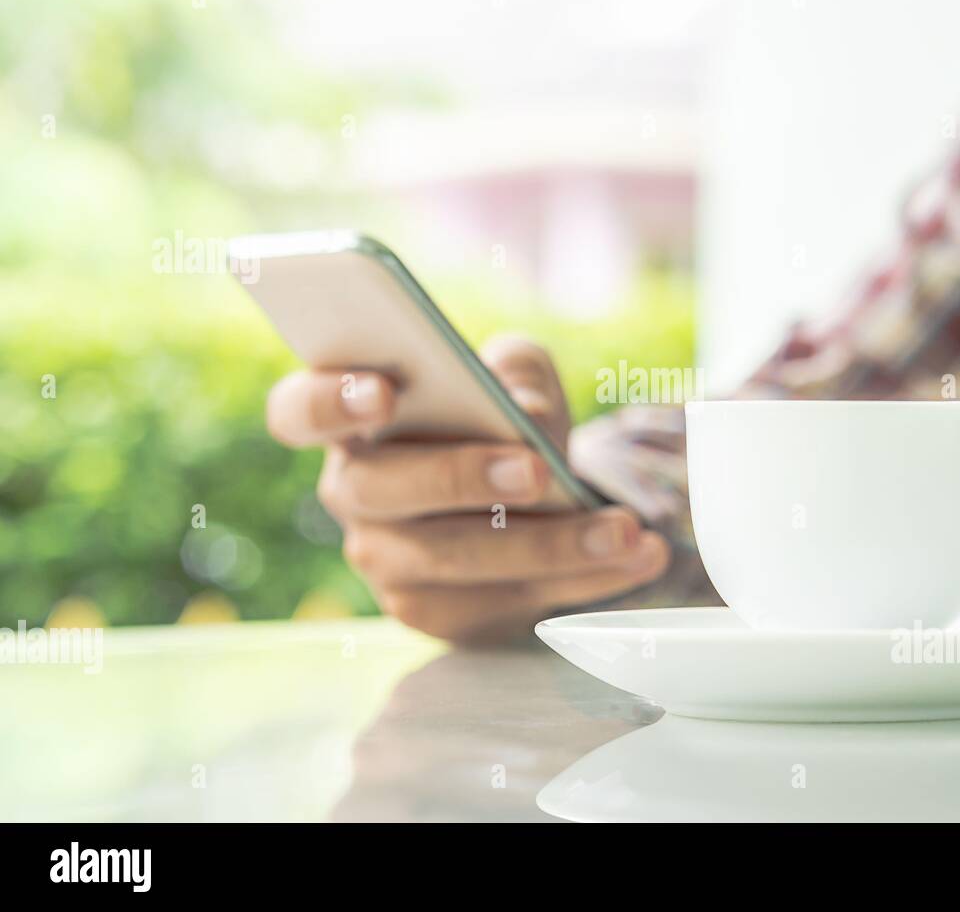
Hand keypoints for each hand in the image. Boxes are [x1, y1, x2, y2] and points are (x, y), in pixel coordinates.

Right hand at [265, 336, 670, 642]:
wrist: (529, 491)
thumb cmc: (503, 419)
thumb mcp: (516, 375)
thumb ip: (517, 372)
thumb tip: (526, 416)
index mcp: (351, 421)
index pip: (298, 410)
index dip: (328, 401)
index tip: (385, 392)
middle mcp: (353, 493)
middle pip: (380, 490)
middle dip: (460, 478)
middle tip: (536, 469)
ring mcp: (386, 561)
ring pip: (451, 558)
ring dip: (546, 545)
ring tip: (623, 529)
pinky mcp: (434, 613)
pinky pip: (500, 603)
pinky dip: (576, 582)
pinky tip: (635, 557)